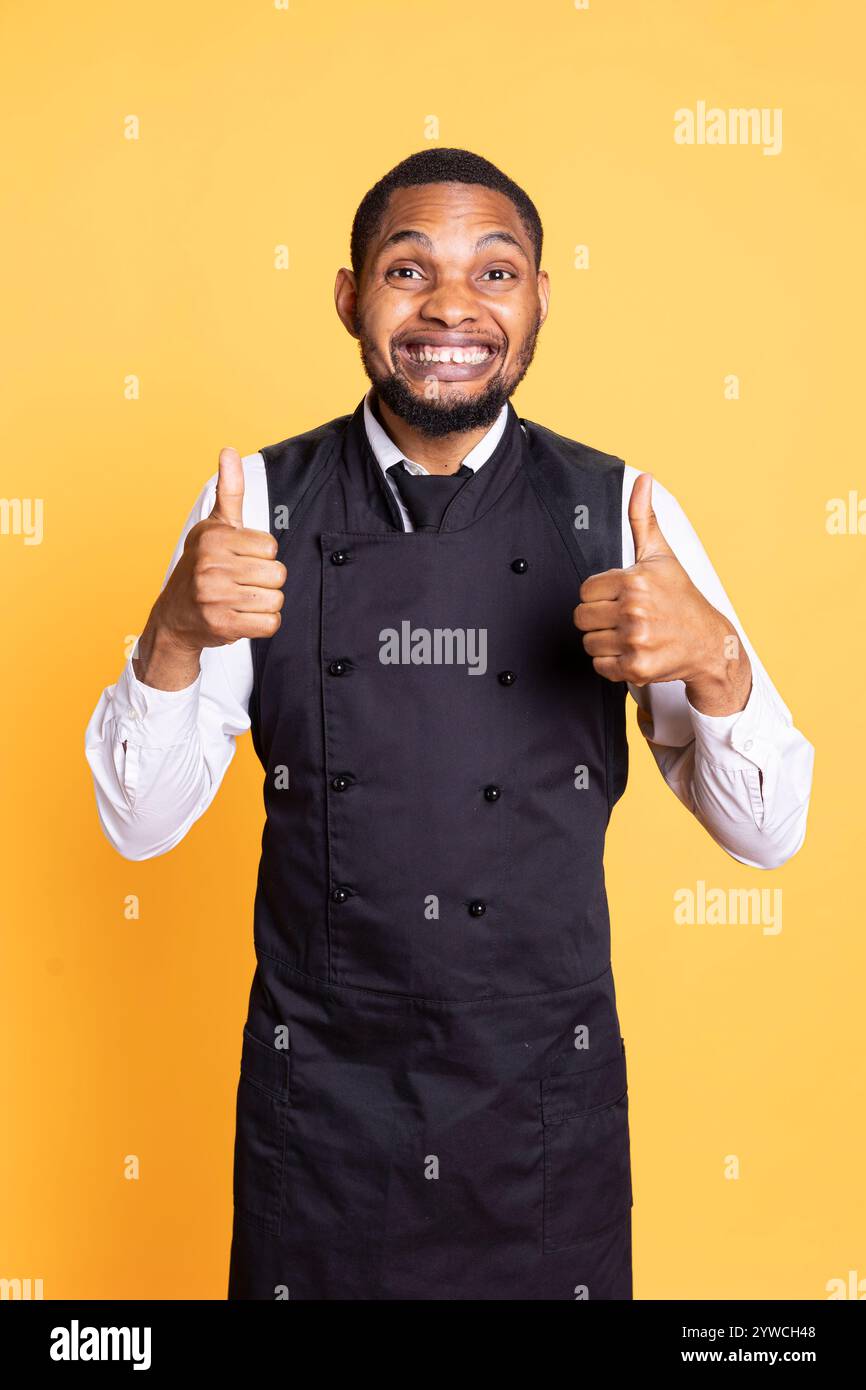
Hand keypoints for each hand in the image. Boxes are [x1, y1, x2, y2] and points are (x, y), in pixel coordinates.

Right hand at [152, 447, 286, 653]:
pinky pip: (270, 624)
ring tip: (241, 600)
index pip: (271, 547)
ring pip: (276, 600)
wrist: (175, 616)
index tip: (241, 560)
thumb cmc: (201, 567)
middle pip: (277, 575)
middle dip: (266, 581)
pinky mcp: (222, 625)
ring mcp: (215, 597)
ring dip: (264, 604)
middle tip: (242, 583)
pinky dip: (263, 624)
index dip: (262, 556)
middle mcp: (211, 565)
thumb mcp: (214, 526)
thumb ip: (229, 490)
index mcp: (214, 538)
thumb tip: (229, 451)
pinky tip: (243, 617)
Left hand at [572, 473, 751, 714]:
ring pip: (589, 643)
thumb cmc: (681, 599)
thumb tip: (643, 480)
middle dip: (599, 619)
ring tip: (631, 635)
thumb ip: (643, 518)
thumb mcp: (662, 556)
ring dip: (605, 643)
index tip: (619, 598)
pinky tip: (634, 652)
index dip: (599, 595)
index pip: (585, 591)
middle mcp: (635, 610)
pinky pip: (600, 667)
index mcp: (634, 580)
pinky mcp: (637, 667)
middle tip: (624, 618)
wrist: (709, 643)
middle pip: (582, 618)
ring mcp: (636, 640)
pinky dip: (613, 664)